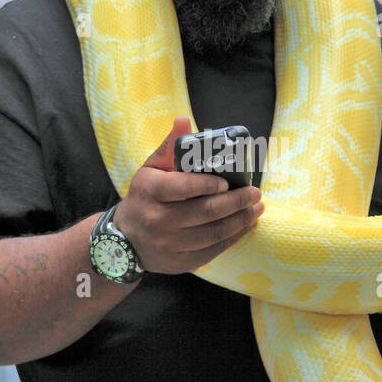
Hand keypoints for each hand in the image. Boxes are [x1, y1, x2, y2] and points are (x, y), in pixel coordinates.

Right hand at [114, 115, 263, 274]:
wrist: (125, 240)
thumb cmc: (145, 197)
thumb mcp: (150, 169)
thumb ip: (170, 146)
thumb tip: (184, 119)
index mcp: (150, 191)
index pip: (184, 187)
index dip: (209, 184)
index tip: (228, 181)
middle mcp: (157, 220)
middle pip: (205, 211)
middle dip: (236, 202)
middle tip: (255, 193)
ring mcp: (168, 244)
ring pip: (213, 233)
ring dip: (240, 220)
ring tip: (257, 209)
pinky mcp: (179, 262)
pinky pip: (212, 251)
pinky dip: (233, 238)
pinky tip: (245, 226)